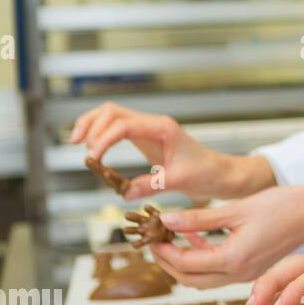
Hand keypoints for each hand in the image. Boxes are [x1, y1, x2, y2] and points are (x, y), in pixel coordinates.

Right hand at [70, 101, 272, 200]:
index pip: (123, 125)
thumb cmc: (207, 173)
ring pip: (111, 116)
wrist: (221, 174)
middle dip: (91, 126)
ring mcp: (148, 129)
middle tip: (83, 151)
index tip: (93, 159)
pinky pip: (117, 129)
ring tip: (82, 147)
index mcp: (162, 128)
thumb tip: (124, 193)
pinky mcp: (146, 139)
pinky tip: (94, 151)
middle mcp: (153, 124)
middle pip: (111, 111)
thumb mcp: (180, 181)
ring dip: (93, 127)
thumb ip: (152, 185)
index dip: (103, 139)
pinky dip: (102, 135)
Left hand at [146, 182, 303, 287]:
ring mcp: (247, 275)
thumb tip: (166, 220)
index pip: (185, 262)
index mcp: (234, 259)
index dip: (163, 249)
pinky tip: (195, 237)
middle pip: (190, 278)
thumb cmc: (280, 206)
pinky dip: (201, 259)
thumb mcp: (236, 209)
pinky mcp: (252, 269)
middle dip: (167, 261)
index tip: (151, 233)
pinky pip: (218, 272)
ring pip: (203, 279)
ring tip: (170, 238)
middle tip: (154, 239)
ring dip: (183, 262)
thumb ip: (199, 218)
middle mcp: (240, 274)